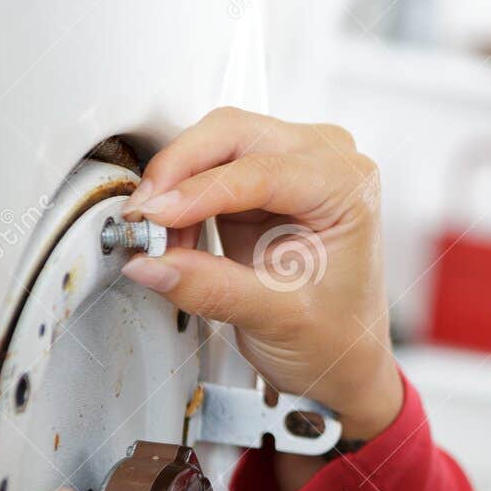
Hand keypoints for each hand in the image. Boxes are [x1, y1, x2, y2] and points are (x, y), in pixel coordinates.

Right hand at [119, 107, 402, 440]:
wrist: (344, 356)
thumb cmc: (337, 335)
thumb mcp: (278, 318)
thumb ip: (211, 288)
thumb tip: (149, 262)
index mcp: (349, 187)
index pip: (262, 171)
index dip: (199, 192)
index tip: (153, 217)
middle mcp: (328, 161)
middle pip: (233, 134)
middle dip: (178, 172)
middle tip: (142, 217)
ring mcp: (295, 163)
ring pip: (214, 143)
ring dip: (175, 184)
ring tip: (160, 239)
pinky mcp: (263, 178)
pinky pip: (208, 166)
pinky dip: (182, 195)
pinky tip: (174, 233)